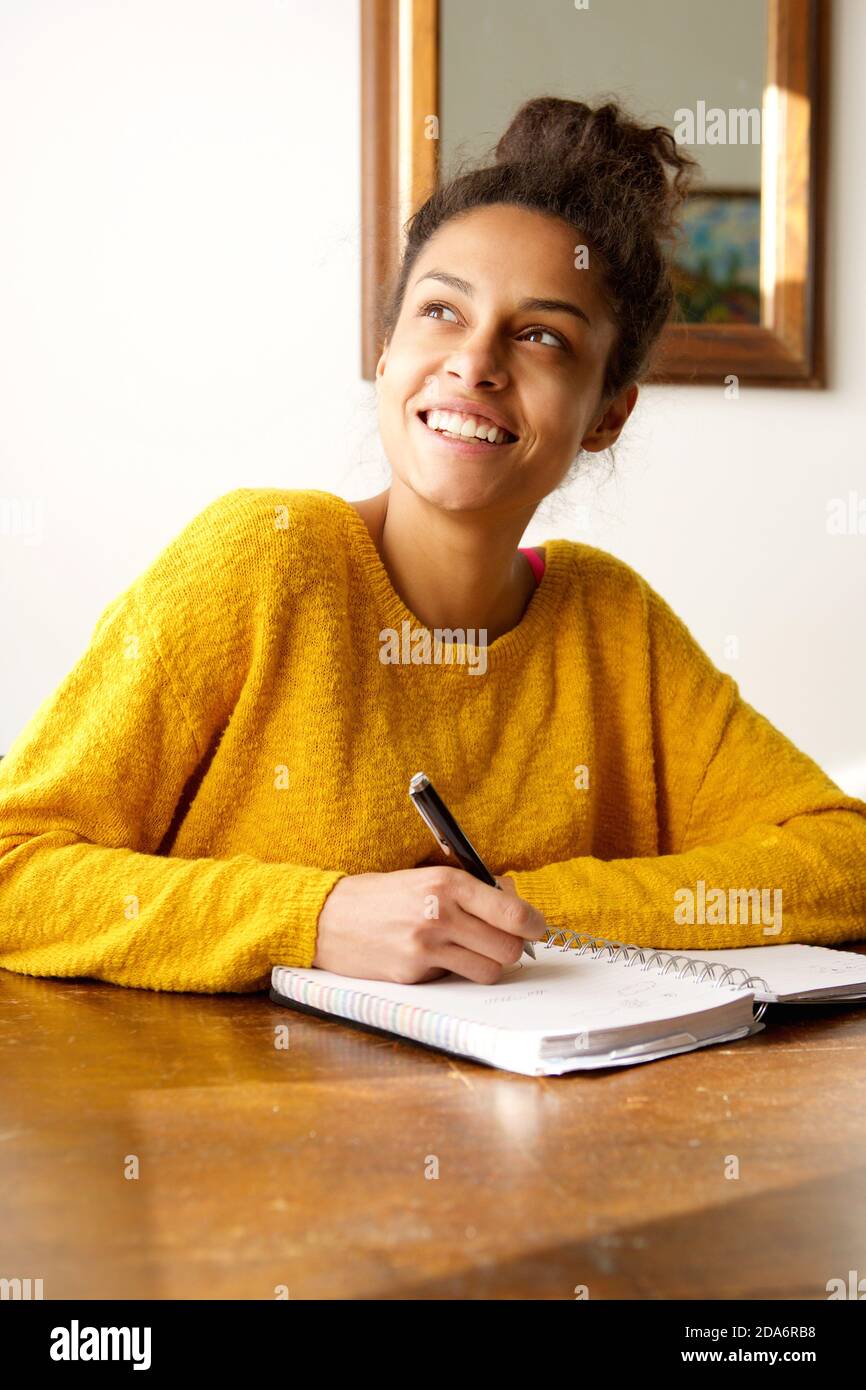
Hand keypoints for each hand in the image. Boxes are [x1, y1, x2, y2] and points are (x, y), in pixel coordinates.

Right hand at [312, 866, 547, 984]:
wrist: (330, 917)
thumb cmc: (384, 895)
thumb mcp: (429, 877)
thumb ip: (473, 889)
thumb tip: (516, 901)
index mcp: (448, 883)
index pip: (512, 912)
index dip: (534, 924)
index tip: (536, 928)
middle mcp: (440, 914)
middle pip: (508, 948)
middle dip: (511, 947)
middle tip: (501, 942)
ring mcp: (426, 947)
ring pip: (489, 970)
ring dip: (486, 964)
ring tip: (469, 952)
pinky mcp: (413, 974)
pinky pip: (456, 981)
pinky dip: (454, 973)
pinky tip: (435, 958)